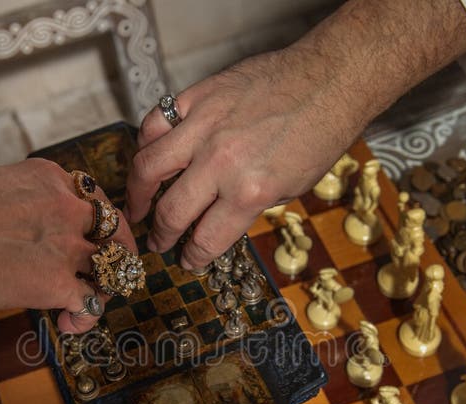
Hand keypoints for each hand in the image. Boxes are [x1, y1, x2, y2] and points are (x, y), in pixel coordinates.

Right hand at [0, 158, 136, 332]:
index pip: (90, 195)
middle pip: (114, 227)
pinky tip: (70, 324)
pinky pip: (91, 305)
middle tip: (111, 266)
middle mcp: (67, 207)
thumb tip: (11, 217)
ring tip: (90, 299)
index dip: (93, 218)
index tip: (89, 232)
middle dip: (118, 248)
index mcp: (49, 177)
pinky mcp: (58, 284)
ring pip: (111, 266)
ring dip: (104, 286)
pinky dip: (86, 318)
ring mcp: (68, 246)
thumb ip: (16, 198)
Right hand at [126, 47, 366, 269]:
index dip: (193, 256)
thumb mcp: (291, 188)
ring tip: (136, 207)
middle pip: (172, 211)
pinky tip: (148, 157)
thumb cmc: (319, 135)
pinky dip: (146, 143)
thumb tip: (216, 219)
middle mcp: (222, 162)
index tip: (187, 260)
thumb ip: (248, 205)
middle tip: (157, 241)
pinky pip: (155, 123)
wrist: (329, 81)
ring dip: (137, 194)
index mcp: (250, 192)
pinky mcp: (197, 97)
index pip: (206, 238)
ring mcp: (204, 127)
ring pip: (148, 167)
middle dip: (161, 235)